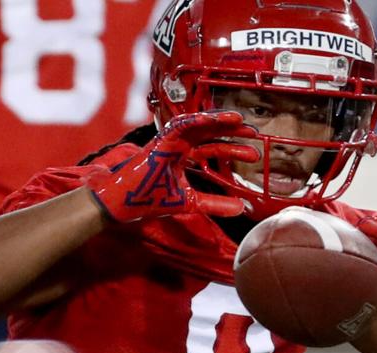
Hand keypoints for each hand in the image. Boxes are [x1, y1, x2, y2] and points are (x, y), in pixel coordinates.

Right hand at [84, 112, 260, 221]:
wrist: (122, 203)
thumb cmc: (149, 199)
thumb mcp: (190, 202)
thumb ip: (214, 204)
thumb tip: (241, 208)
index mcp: (182, 156)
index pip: (211, 148)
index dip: (232, 147)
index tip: (253, 151)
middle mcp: (177, 145)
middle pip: (208, 133)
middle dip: (230, 131)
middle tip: (254, 133)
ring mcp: (167, 141)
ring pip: (197, 124)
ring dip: (217, 120)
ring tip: (239, 120)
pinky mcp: (158, 140)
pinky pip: (178, 125)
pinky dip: (194, 120)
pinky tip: (212, 119)